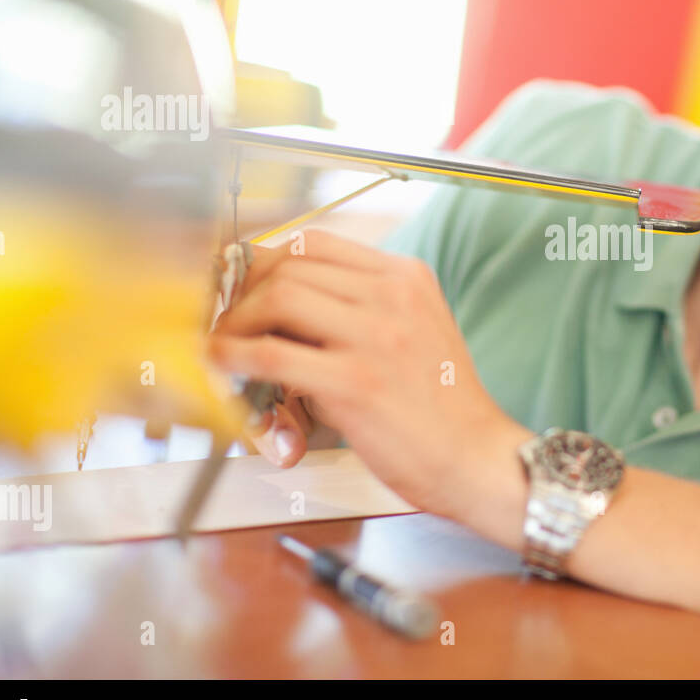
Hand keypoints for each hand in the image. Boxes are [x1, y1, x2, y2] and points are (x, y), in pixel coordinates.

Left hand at [207, 229, 529, 514]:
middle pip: (290, 264)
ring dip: (237, 322)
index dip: (265, 260)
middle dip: (244, 290)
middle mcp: (394, 295)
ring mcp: (376, 335)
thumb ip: (360, 311)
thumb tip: (283, 307)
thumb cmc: (441, 406)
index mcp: (408, 277)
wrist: (476, 457)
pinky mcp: (356, 381)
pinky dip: (235, 357)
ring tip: (226, 346)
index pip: (316, 242)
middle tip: (227, 320)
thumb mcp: (414, 332)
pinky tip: (224, 367)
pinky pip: (272, 355)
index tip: (243, 285)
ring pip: (277, 298)